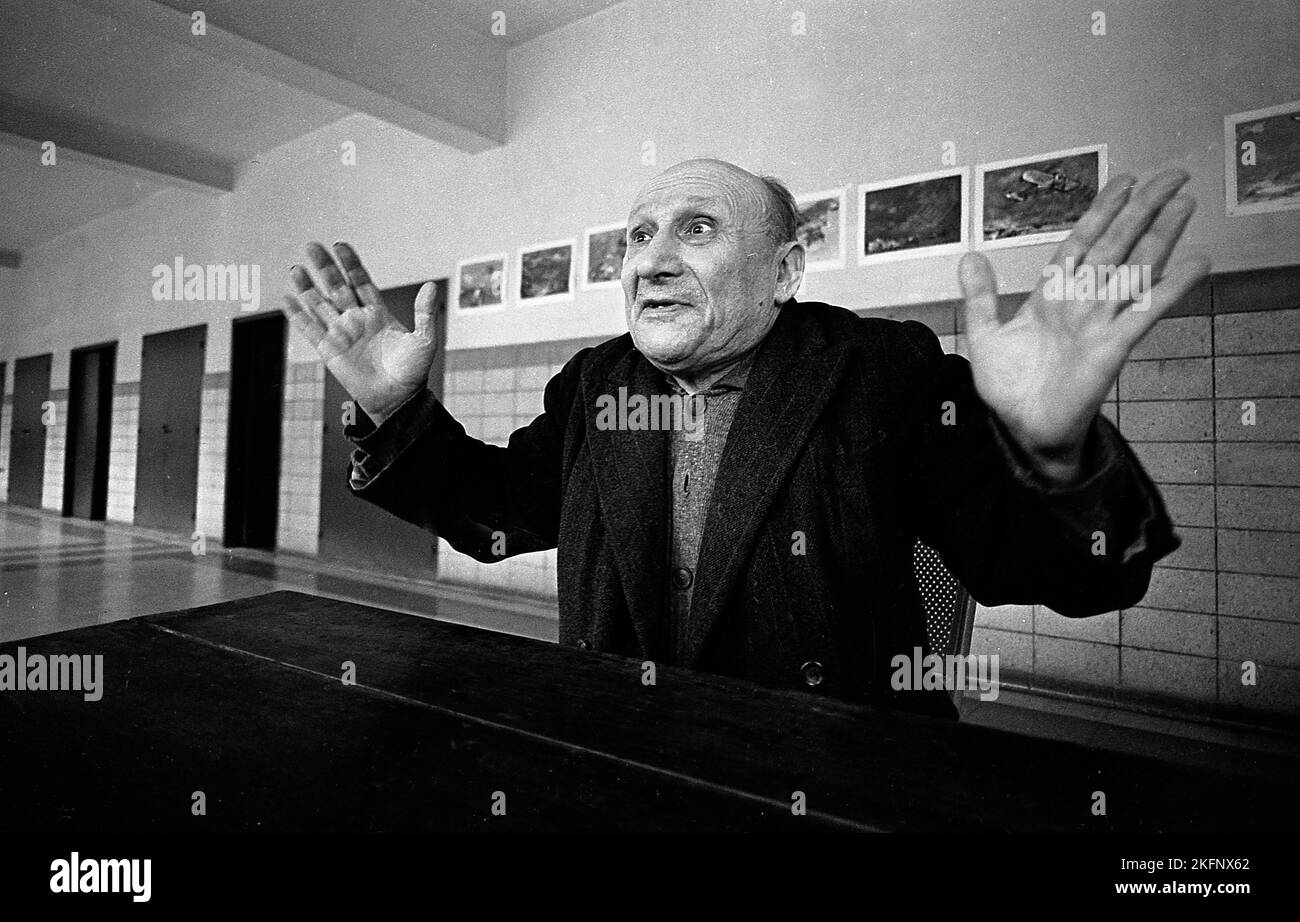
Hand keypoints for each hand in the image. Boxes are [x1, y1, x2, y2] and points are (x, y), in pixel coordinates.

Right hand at [282, 242, 437, 425]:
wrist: (399, 399)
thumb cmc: (413, 371)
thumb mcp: (424, 339)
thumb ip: (424, 312)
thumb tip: (431, 286)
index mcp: (378, 313)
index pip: (360, 281)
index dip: (350, 264)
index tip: (340, 246)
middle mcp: (357, 320)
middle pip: (336, 287)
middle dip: (324, 268)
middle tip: (311, 247)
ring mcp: (342, 334)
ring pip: (320, 305)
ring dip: (307, 288)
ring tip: (296, 270)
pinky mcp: (330, 351)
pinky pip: (310, 330)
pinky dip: (298, 316)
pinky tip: (287, 300)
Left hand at [958, 169, 1210, 482]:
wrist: (1023, 430)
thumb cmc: (1010, 389)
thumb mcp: (985, 336)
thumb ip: (979, 297)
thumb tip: (969, 257)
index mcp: (1052, 296)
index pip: (1082, 243)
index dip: (1102, 212)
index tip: (1123, 183)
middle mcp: (1081, 304)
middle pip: (1116, 246)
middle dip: (1142, 209)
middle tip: (1171, 176)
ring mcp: (1100, 323)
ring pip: (1134, 269)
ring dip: (1160, 235)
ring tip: (1184, 203)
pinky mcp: (1112, 348)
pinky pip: (1145, 312)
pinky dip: (1170, 287)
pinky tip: (1195, 263)